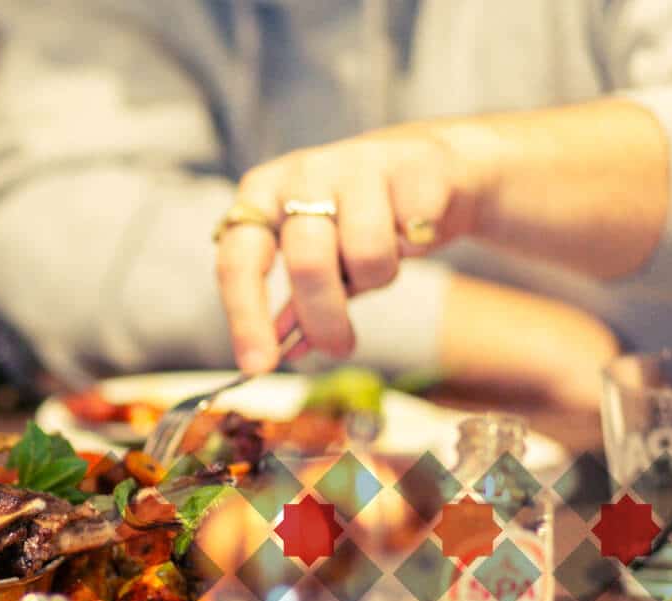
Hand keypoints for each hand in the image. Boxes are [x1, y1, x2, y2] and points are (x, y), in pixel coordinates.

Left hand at [213, 124, 492, 371]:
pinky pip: (413, 234)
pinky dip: (414, 248)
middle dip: (324, 318)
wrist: (433, 167)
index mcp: (261, 196)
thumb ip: (296, 304)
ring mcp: (355, 163)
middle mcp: (300, 174)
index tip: (258, 366)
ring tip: (380, 264)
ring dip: (377, 278)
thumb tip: (282, 353)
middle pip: (307, 262)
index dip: (245, 318)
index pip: (238, 260)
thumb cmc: (359, 219)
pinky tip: (412, 231)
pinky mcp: (409, 164)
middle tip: (339, 346)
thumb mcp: (318, 256)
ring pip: (367, 253)